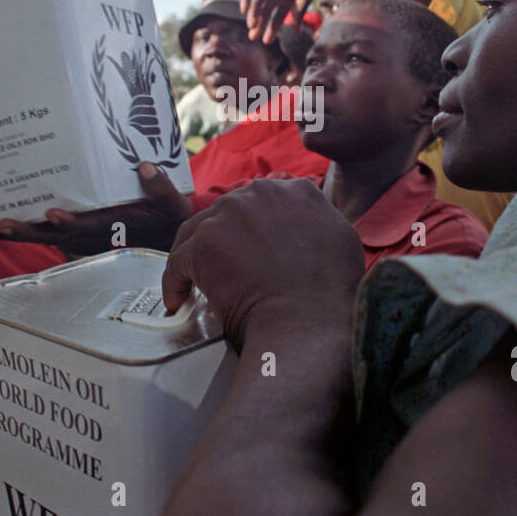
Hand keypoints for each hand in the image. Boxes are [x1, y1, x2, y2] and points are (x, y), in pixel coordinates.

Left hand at [0, 162, 192, 252]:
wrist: (163, 234)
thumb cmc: (166, 216)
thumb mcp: (172, 203)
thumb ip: (161, 187)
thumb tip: (145, 167)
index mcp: (114, 225)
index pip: (89, 226)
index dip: (70, 222)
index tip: (53, 214)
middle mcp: (93, 234)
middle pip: (56, 236)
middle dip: (29, 231)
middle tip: (2, 225)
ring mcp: (83, 236)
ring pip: (48, 236)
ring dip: (22, 232)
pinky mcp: (77, 233)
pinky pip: (49, 233)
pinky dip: (28, 229)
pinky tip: (3, 224)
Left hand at [161, 178, 364, 351]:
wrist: (308, 324)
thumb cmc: (329, 297)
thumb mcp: (341, 242)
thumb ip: (319, 224)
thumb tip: (305, 231)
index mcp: (299, 192)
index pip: (264, 203)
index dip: (253, 229)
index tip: (248, 250)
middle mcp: (261, 193)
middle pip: (228, 213)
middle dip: (223, 240)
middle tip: (222, 270)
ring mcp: (229, 215)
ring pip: (198, 232)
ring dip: (194, 257)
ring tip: (192, 285)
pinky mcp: (202, 243)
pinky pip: (178, 261)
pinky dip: (175, 281)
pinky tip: (178, 300)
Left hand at [241, 0, 321, 43]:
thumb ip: (299, 13)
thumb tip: (297, 33)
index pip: (277, 18)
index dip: (272, 30)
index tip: (266, 41)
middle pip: (265, 13)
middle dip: (259, 25)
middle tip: (253, 38)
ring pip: (257, 3)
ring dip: (254, 15)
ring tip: (252, 26)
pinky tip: (245, 11)